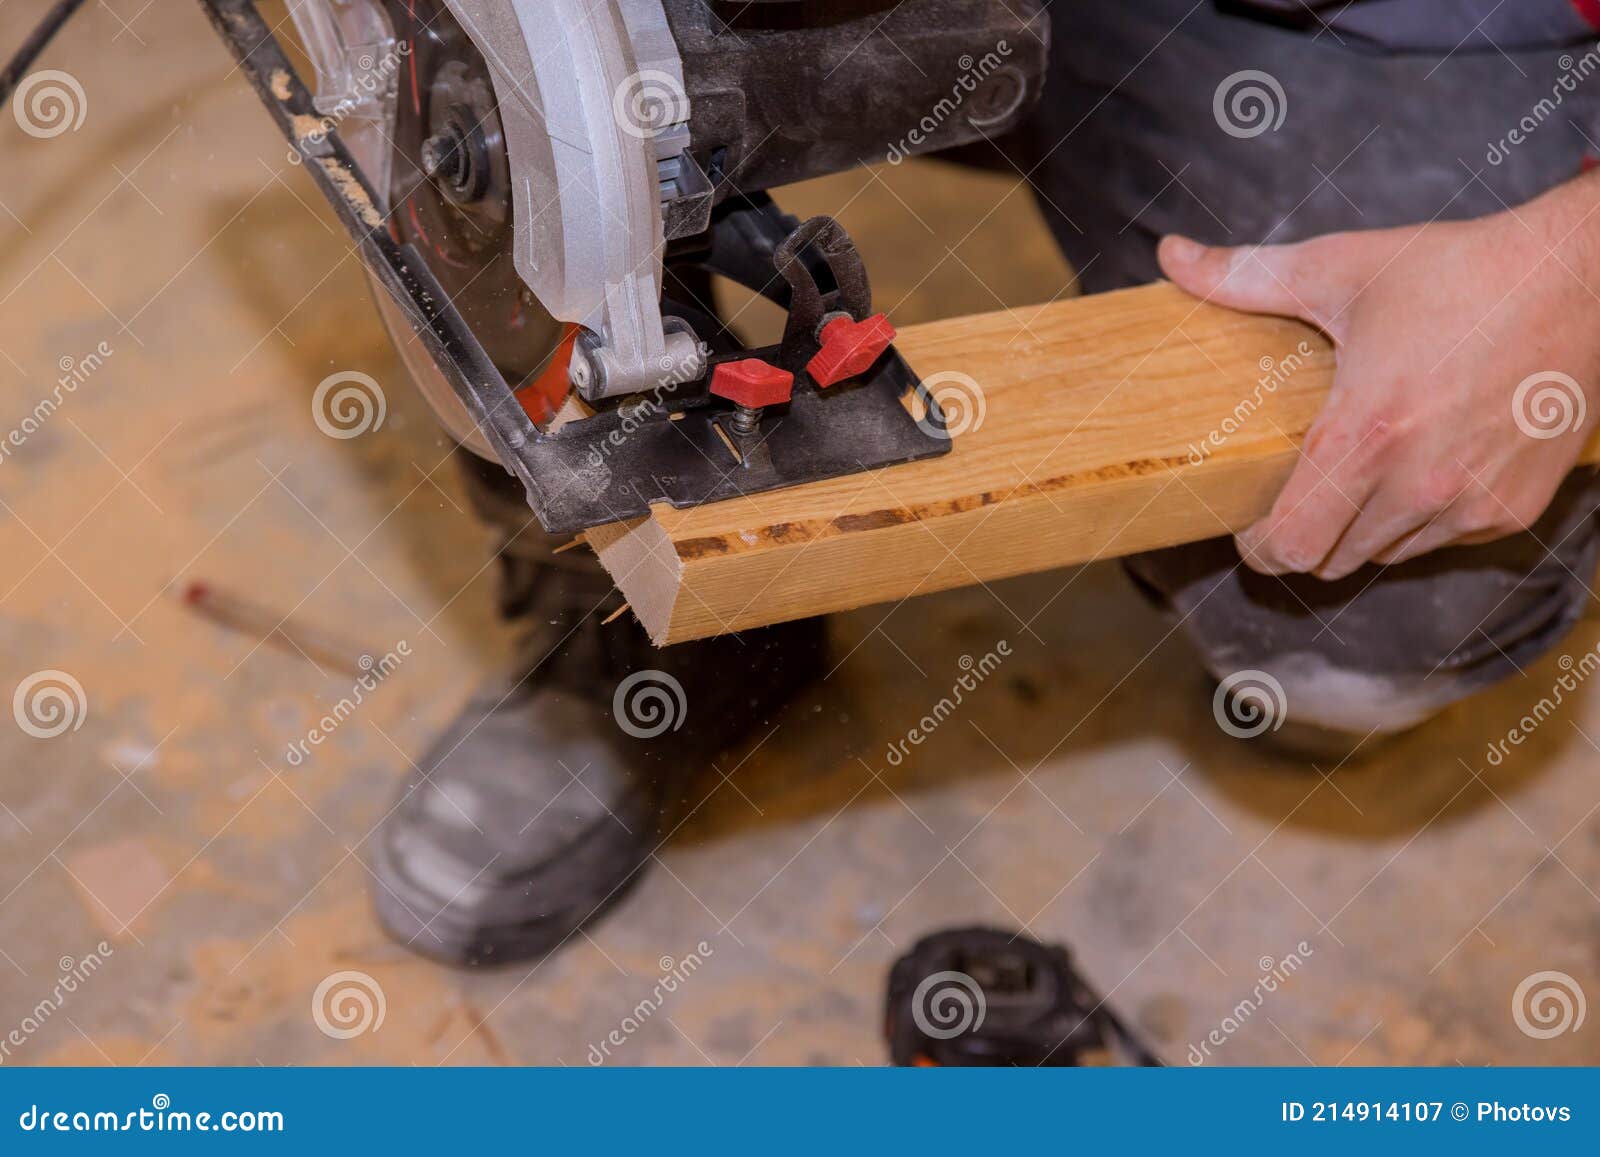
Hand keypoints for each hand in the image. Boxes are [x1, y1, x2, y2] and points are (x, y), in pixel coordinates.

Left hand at [1157, 176, 1599, 580]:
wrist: (1580, 279)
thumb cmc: (1457, 273)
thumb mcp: (1342, 269)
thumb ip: (1245, 275)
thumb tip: (1169, 257)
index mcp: (1368, 434)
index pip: (1291, 544)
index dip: (1258, 544)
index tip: (1249, 519)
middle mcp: (1422, 483)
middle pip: (1329, 561)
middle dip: (1302, 537)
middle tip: (1293, 494)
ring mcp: (1472, 504)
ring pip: (1384, 556)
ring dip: (1359, 530)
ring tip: (1357, 473)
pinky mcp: (1513, 510)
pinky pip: (1439, 542)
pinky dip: (1417, 521)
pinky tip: (1416, 467)